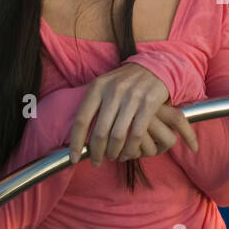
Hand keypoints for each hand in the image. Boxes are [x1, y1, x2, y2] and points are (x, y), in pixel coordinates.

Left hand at [69, 63, 195, 165]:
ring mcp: (132, 97)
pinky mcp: (149, 103)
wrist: (155, 67)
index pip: (82, 119)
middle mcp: (113, 91)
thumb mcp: (105, 85)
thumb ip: (93, 105)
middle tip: (97, 161)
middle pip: (100, 131)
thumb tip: (79, 135)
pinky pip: (137, 134)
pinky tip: (128, 154)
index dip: (76, 142)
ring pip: (118, 135)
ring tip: (113, 157)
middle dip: (97, 152)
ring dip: (114, 152)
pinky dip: (131, 148)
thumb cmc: (126, 81)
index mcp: (98, 87)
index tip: (73, 159)